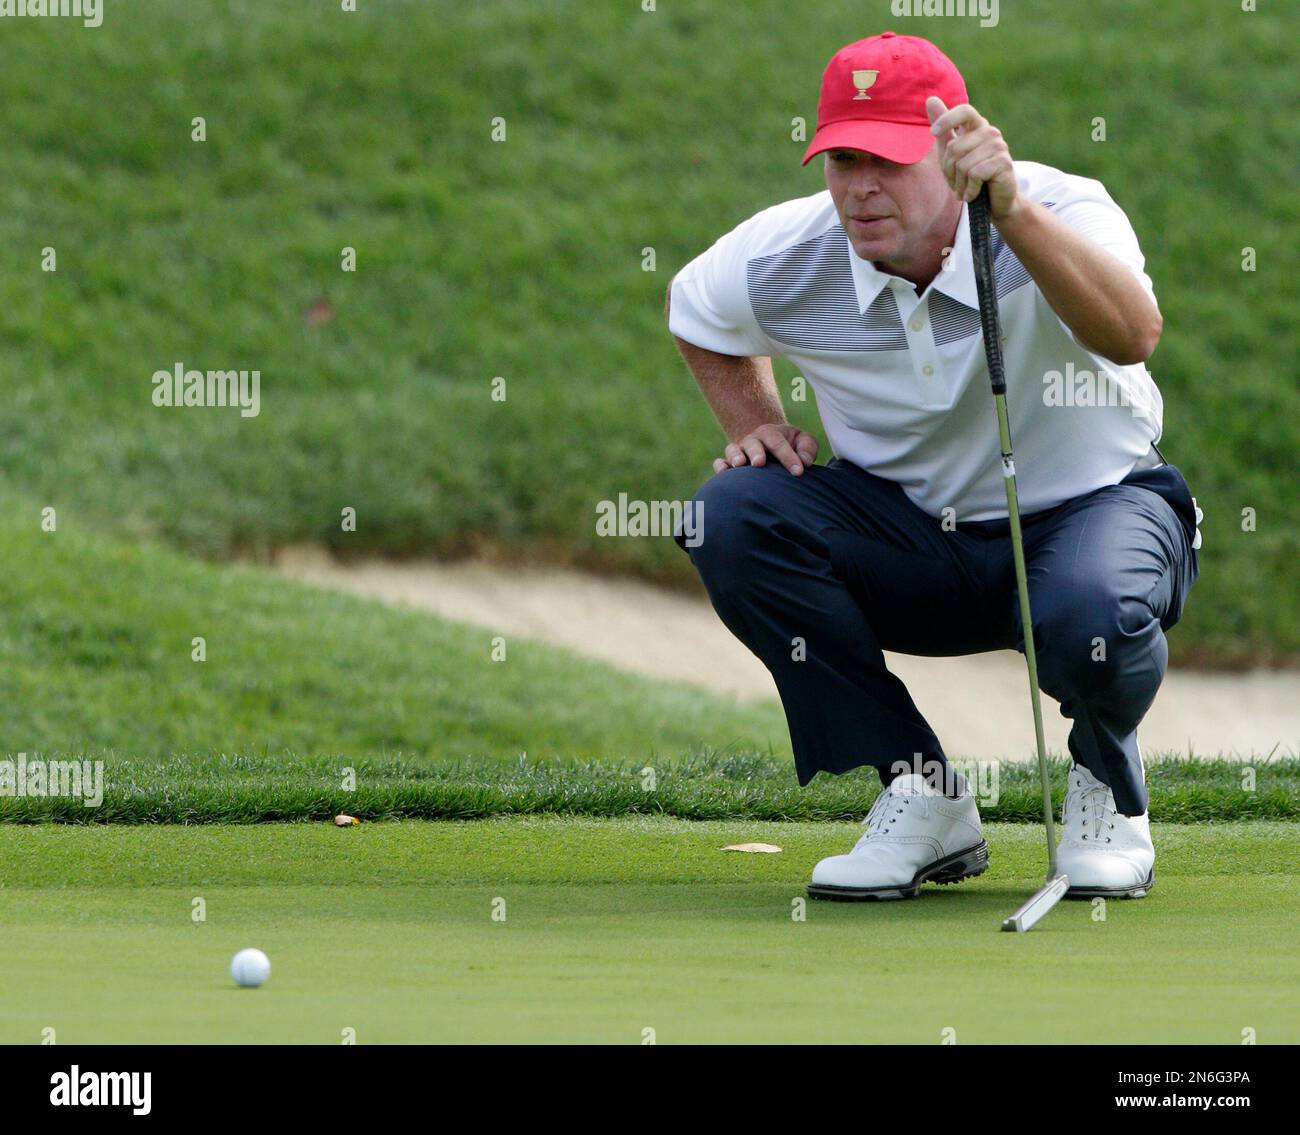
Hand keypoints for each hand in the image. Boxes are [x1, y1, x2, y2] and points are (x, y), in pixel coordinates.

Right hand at [713, 424, 817, 475]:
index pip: (778, 442)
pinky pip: (720, 463)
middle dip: (755, 452)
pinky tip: (724, 473)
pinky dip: (720, 466)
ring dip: (735, 457)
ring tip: (740, 465)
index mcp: (771, 433)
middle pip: (752, 443)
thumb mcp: (804, 442)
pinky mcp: (730, 464)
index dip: (788, 456)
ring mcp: (739, 452)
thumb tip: (804, 461)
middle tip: (760, 463)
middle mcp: (753, 441)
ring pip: (733, 450)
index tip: (798, 471)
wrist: (772, 447)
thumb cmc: (792, 446)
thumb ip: (808, 448)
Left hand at [926, 97, 1019, 219]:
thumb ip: (943, 128)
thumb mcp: (951, 153)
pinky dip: (970, 189)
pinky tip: (975, 194)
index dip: (947, 119)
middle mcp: (990, 132)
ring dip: (959, 183)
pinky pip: (974, 174)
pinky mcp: (1004, 163)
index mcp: (977, 127)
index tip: (933, 133)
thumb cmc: (970, 177)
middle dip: (949, 171)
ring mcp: (999, 146)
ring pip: (963, 164)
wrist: (993, 202)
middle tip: (956, 182)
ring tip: (966, 189)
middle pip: (954, 147)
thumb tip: (931, 98)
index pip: (964, 111)